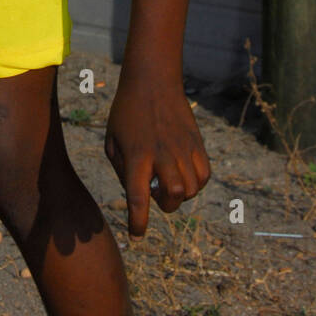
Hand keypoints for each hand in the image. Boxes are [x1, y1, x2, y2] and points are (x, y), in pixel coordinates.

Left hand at [104, 69, 209, 237]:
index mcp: (136, 154)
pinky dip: (196, 183)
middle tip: (155, 195)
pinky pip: (204, 175)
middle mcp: (162, 154)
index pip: (138, 198)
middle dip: (165, 206)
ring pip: (192, 188)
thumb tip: (138, 194)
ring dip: (181, 195)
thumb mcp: (112, 140)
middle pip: (174, 195)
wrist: (152, 81)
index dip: (138, 222)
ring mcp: (182, 148)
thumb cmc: (126, 112)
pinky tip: (183, 175)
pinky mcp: (197, 142)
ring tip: (168, 183)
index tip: (136, 235)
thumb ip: (121, 170)